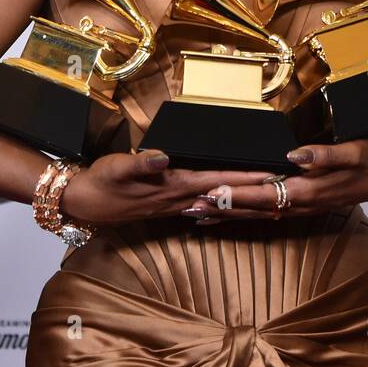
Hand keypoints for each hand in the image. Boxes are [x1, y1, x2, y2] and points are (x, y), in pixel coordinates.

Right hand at [57, 149, 276, 226]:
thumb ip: (141, 162)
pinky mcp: (167, 208)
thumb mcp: (117, 167)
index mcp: (172, 186)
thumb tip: (163, 157)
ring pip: (217, 206)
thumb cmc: (100, 182)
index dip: (244, 177)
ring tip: (268, 204)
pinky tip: (228, 209)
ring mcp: (174, 207)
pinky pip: (202, 209)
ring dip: (242, 205)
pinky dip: (221, 208)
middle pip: (224, 198)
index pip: (217, 181)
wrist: (82, 203)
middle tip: (285, 194)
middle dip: (254, 195)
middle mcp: (178, 200)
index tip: (270, 175)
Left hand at [182, 138, 367, 223]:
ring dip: (229, 216)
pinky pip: (268, 213)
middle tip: (190, 210)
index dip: (234, 195)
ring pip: (258, 215)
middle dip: (221, 211)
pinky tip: (232, 213)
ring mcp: (301, 208)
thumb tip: (293, 155)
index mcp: (306, 191)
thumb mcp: (352, 152)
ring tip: (200, 216)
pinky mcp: (303, 205)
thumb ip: (322, 155)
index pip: (262, 195)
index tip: (209, 195)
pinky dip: (246, 214)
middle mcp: (300, 204)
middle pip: (253, 211)